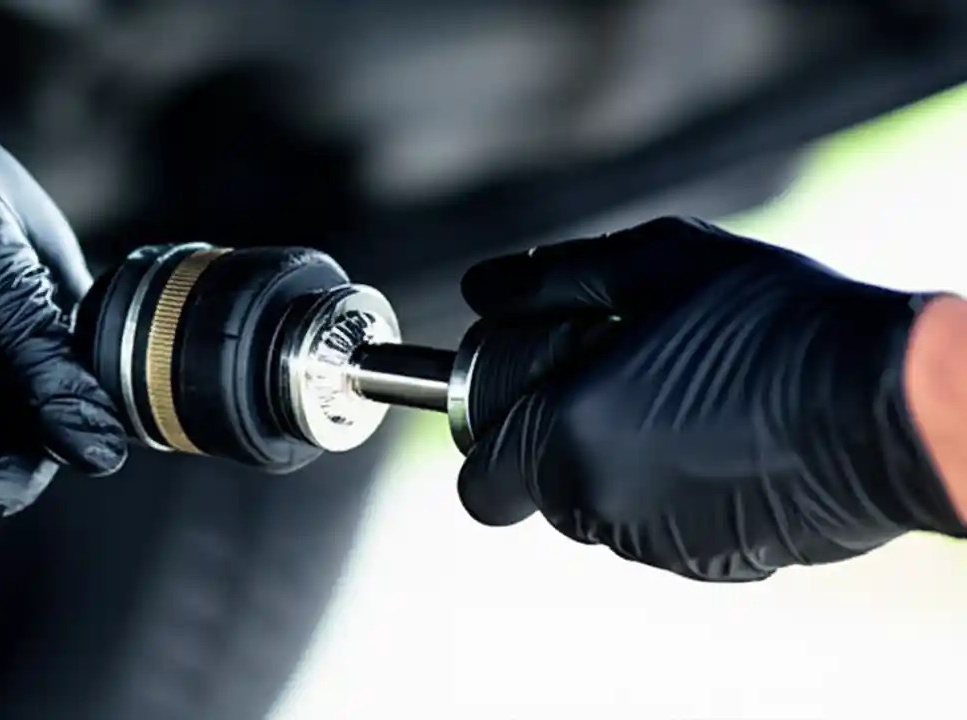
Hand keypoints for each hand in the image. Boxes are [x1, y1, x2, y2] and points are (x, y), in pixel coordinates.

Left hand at [457, 217, 965, 580]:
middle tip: (620, 374)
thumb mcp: (657, 263)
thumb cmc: (771, 323)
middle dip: (561, 435)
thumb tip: (482, 290)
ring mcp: (654, 543)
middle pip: (539, 486)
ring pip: (600, 504)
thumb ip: (552, 280)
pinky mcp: (708, 563)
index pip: (479, 480)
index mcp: (564, 439)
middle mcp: (597, 505)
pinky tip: (723, 436)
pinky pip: (658, 524)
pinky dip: (672, 485)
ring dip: (619, 457)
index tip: (535, 390)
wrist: (888, 407)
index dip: (497, 431)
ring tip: (684, 396)